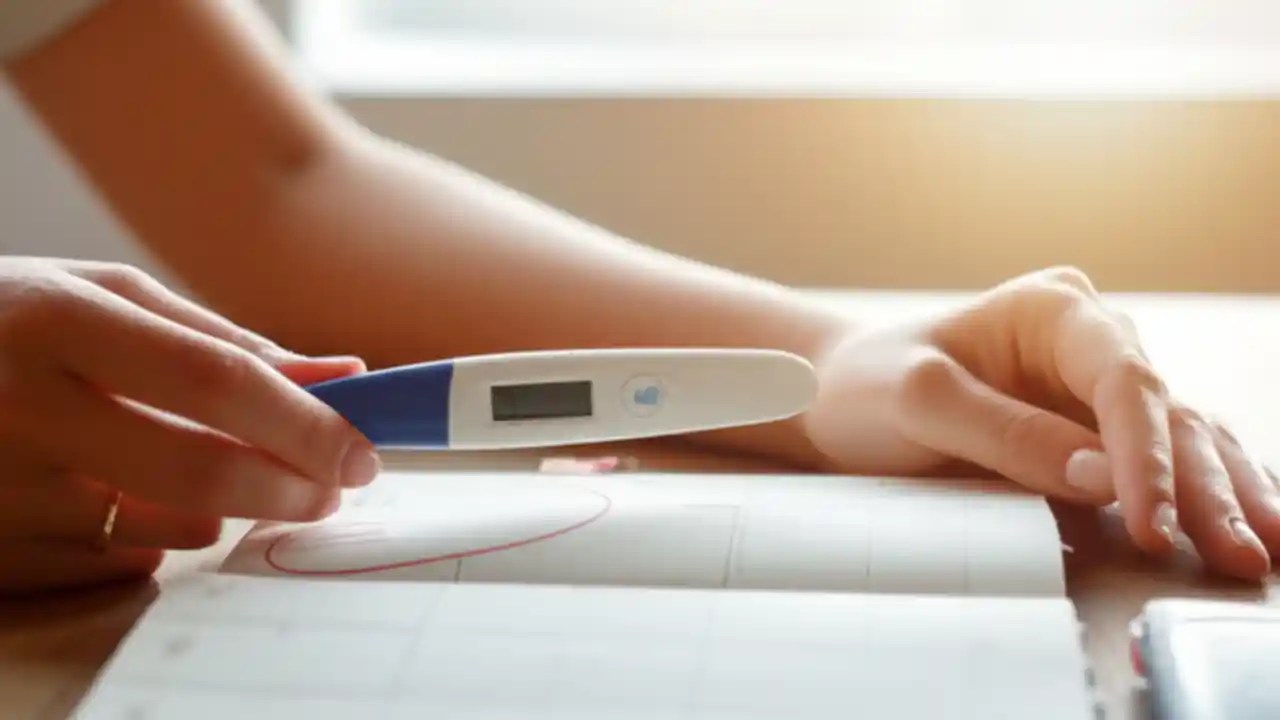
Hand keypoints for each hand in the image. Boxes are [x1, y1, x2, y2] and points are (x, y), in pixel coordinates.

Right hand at [0, 258, 378, 595]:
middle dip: (289, 487)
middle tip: (329, 487)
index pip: (216, 380)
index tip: (361, 450)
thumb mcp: (101, 301)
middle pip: (200, 470)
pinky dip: (154, 536)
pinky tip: (133, 497)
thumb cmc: (5, 325)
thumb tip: (341, 375)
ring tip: (229, 477)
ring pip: (166, 527)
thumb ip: (221, 338)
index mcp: (56, 321)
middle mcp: (19, 407)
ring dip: (227, 512)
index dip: (304, 421)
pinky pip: (115, 562)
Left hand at [804, 267, 1277, 580]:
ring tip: (1258, 551)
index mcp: (1049, 309)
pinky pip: (1160, 459)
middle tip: (1238, 551)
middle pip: (1163, 411)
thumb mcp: (919, 402)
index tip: (1149, 519)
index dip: (1142, 453)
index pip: (1119, 378)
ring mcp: (1092, 387)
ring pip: (1177, 437)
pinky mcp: (1091, 432)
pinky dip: (1199, 495)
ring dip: (1220, 496)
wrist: (836, 398)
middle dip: (1203, 484)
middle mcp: (1087, 340)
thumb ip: (1007, 434)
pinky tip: (1240, 528)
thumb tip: (1101, 478)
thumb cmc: (867, 386)